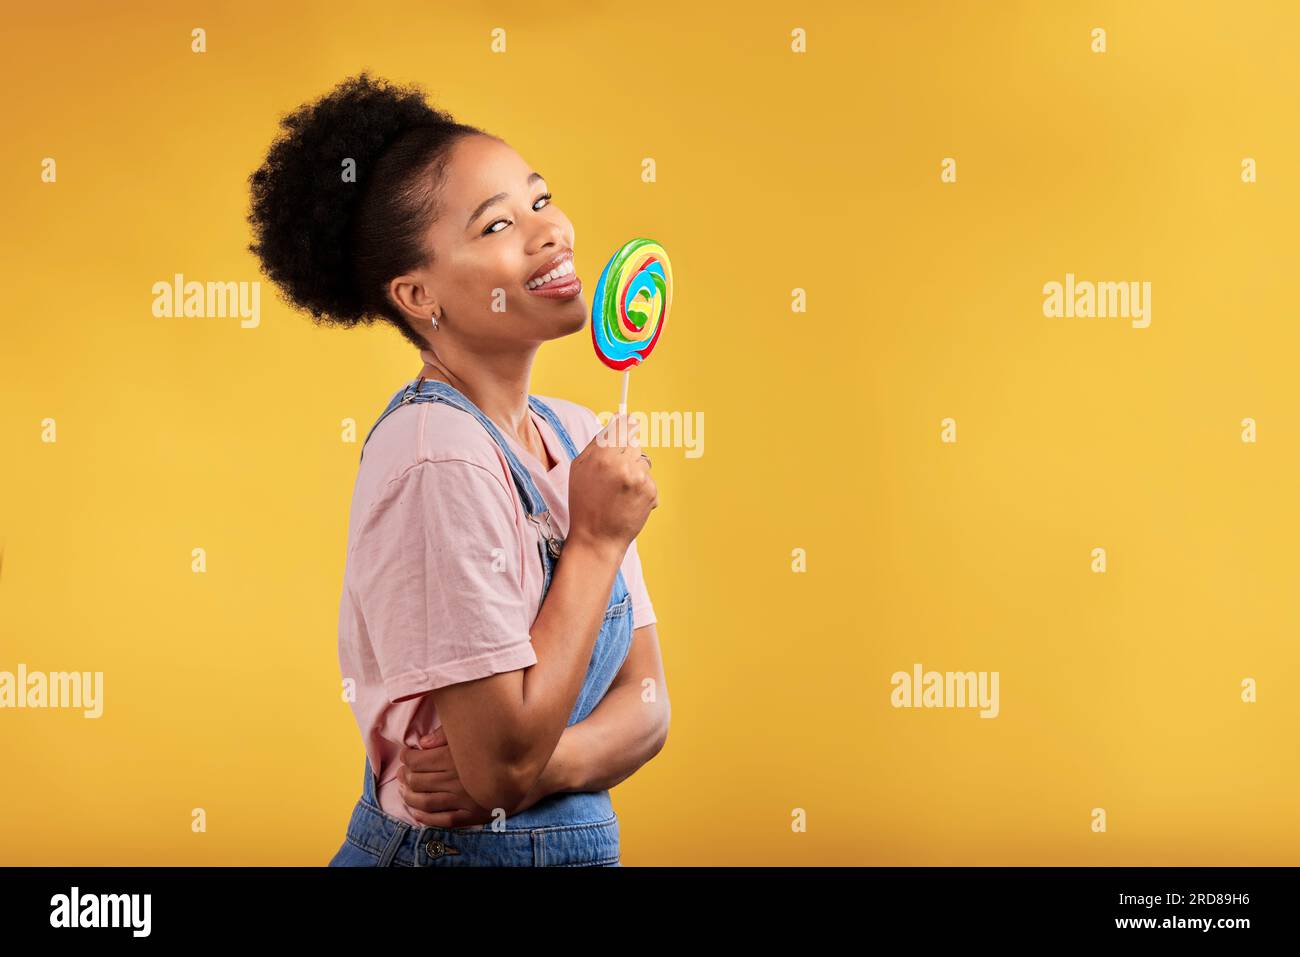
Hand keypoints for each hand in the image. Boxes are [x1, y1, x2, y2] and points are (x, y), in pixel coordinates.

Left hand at [397, 725, 497, 828]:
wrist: (524, 773)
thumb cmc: (494, 749)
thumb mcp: (472, 734)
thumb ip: (446, 734)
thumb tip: (422, 743)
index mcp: (456, 758)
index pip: (418, 760)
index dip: (407, 757)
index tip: (405, 754)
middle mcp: (458, 780)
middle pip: (418, 781)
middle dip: (405, 776)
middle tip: (401, 772)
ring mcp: (465, 800)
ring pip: (426, 802)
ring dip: (409, 797)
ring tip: (403, 791)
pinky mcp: (472, 816)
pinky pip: (443, 820)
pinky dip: (425, 818)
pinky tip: (416, 812)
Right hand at [568, 413, 657, 559]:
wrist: (597, 538)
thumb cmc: (585, 502)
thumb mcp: (580, 468)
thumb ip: (598, 442)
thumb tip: (617, 419)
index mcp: (601, 455)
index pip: (624, 425)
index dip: (627, 424)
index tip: (630, 422)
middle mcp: (622, 464)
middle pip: (635, 441)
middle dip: (628, 452)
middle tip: (616, 472)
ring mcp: (638, 478)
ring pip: (644, 461)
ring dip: (636, 471)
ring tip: (621, 491)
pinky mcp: (651, 492)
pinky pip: (649, 479)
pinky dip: (642, 488)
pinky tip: (629, 501)